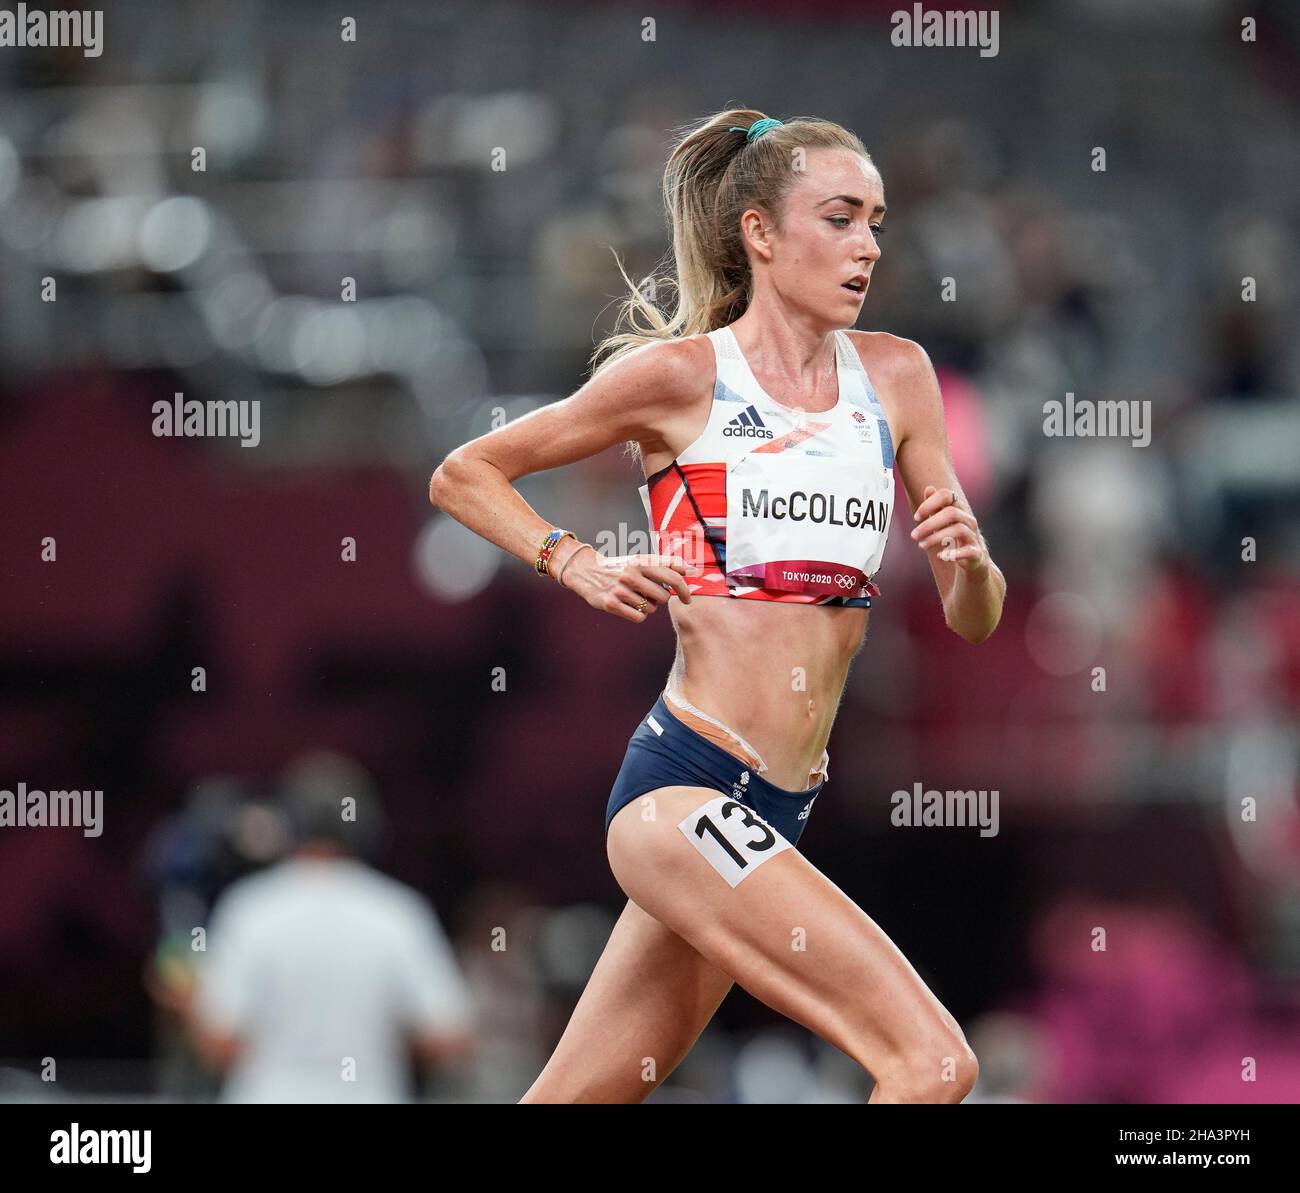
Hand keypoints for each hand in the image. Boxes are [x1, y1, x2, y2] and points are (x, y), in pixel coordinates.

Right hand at [562, 549, 701, 621]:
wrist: (587, 572)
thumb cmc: (621, 567)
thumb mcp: (641, 560)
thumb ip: (667, 563)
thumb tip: (693, 569)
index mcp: (641, 561)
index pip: (673, 576)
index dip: (685, 590)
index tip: (688, 599)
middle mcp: (631, 574)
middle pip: (663, 597)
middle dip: (660, 599)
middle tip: (648, 594)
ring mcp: (620, 590)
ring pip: (651, 609)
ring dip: (647, 607)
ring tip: (635, 598)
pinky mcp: (611, 604)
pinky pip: (639, 617)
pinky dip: (638, 615)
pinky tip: (629, 607)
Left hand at [909, 485, 987, 572]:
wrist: (973, 559)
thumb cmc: (953, 537)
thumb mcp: (942, 521)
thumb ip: (935, 506)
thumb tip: (929, 488)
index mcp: (959, 510)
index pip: (947, 495)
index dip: (930, 503)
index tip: (916, 517)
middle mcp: (968, 520)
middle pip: (951, 513)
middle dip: (929, 524)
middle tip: (914, 535)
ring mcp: (974, 536)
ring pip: (959, 529)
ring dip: (936, 538)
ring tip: (922, 546)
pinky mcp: (976, 553)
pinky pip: (968, 551)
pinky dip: (953, 553)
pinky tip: (940, 556)